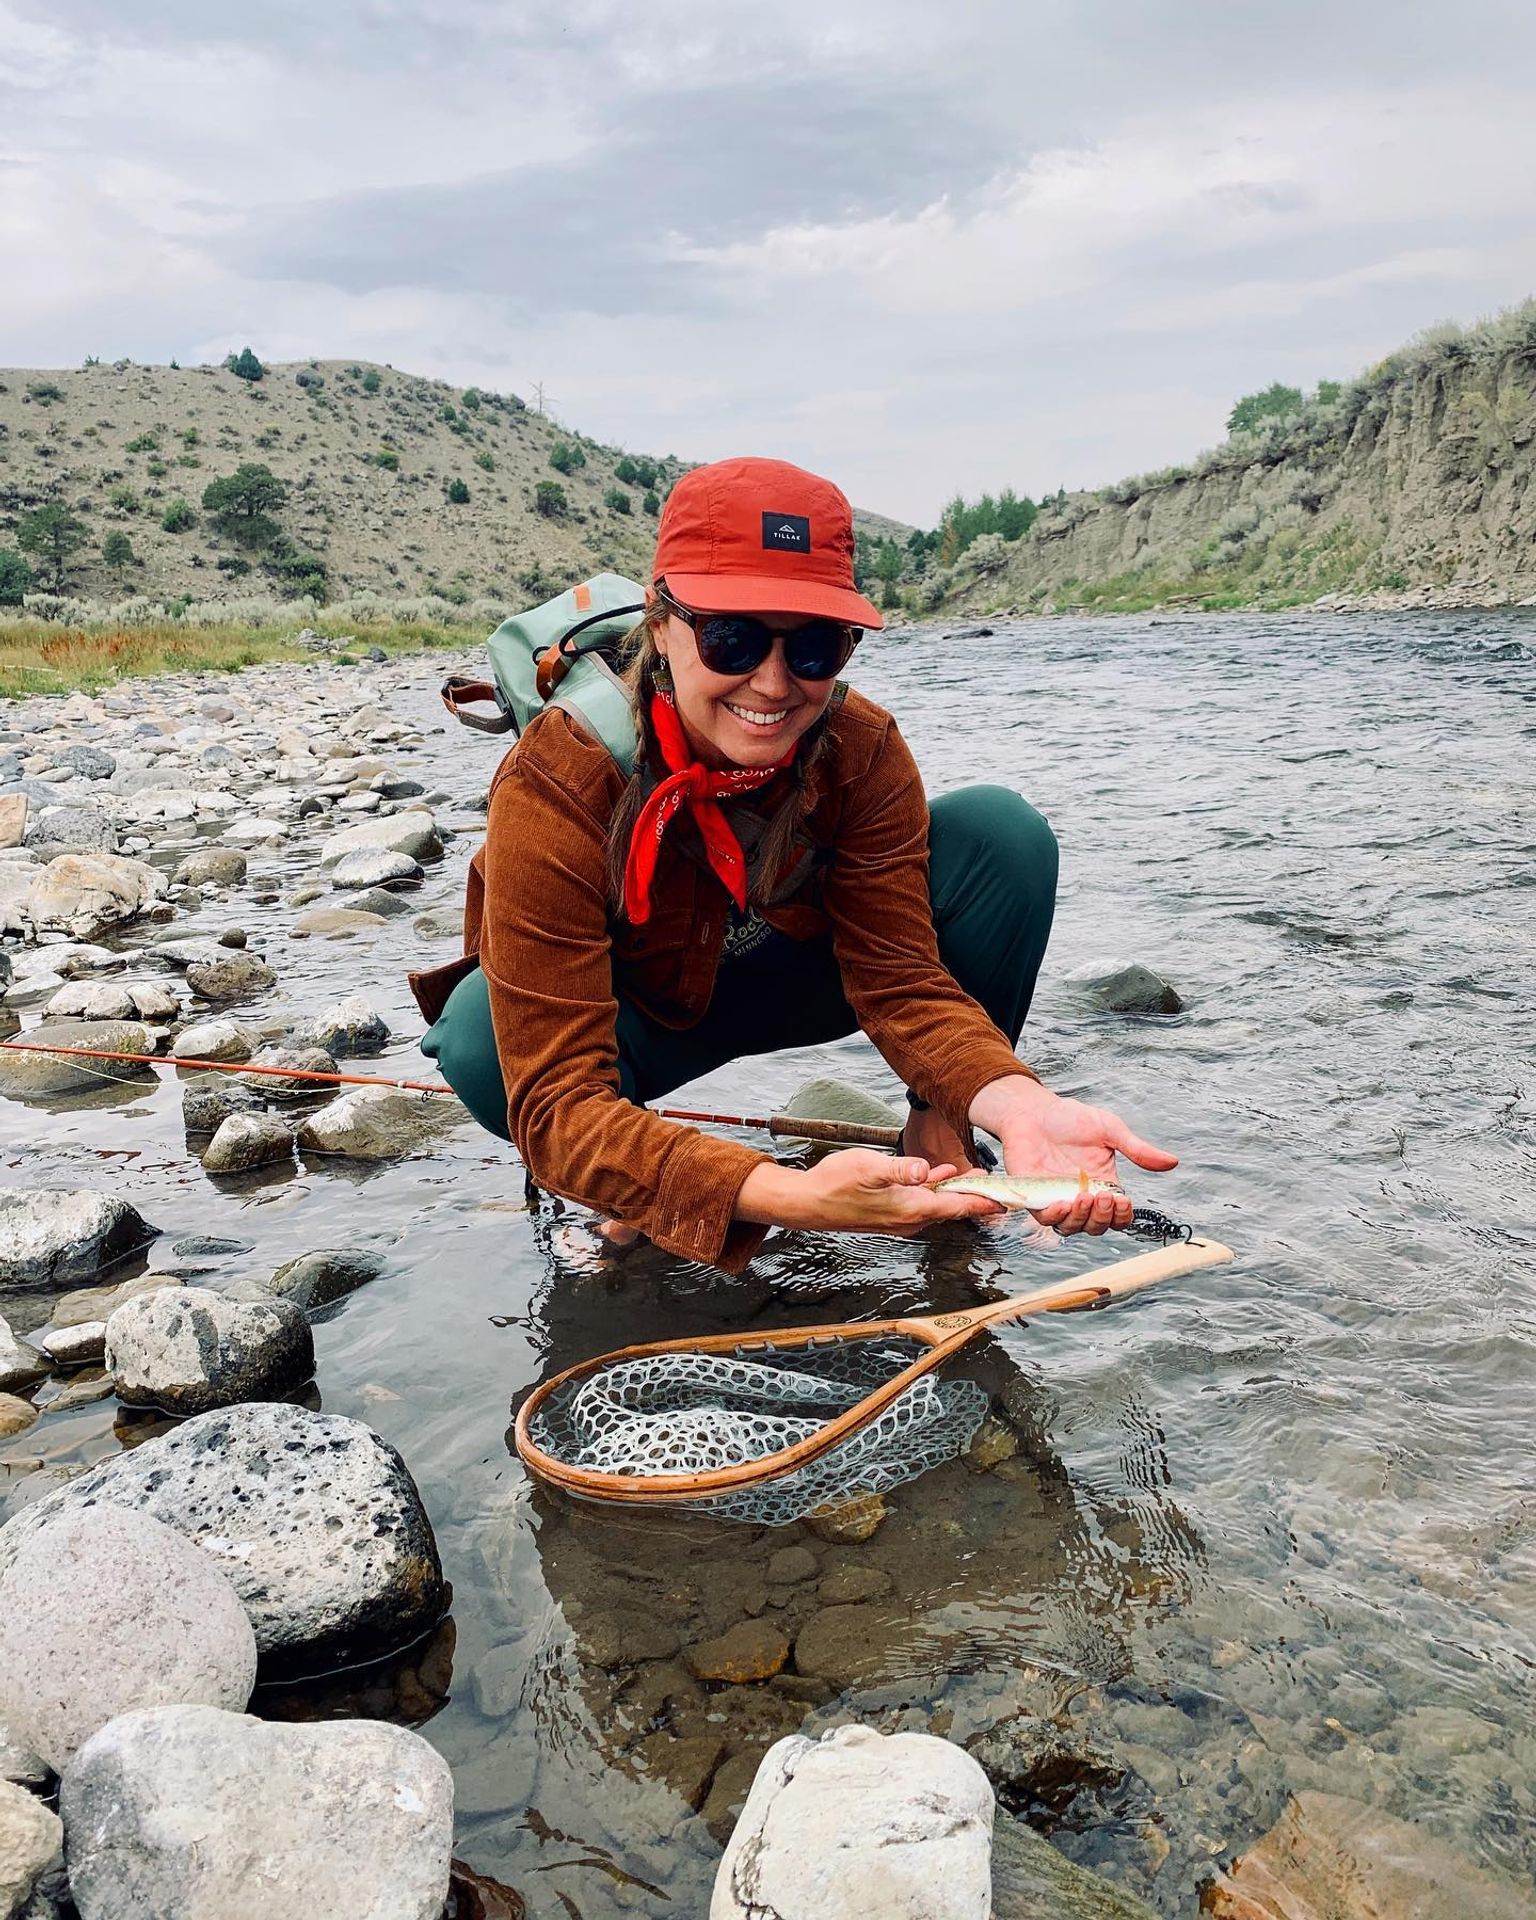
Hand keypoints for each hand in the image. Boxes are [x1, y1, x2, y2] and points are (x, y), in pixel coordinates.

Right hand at [737, 1147, 1003, 1235]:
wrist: (808, 1204)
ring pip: (940, 1206)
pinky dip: (938, 1192)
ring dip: (960, 1193)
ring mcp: (901, 1219)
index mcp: (910, 1208)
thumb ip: (900, 1168)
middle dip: (980, 1197)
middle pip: (955, 1208)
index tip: (1012, 1198)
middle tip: (1007, 1186)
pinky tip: (942, 1176)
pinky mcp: (892, 1214)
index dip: (986, 1201)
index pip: (958, 1206)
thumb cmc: (835, 1183)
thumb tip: (927, 1170)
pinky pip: (925, 1204)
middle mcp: (911, 1219)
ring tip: (983, 1178)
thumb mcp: (868, 1167)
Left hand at [970, 1074, 1176, 1236]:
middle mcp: (1082, 1198)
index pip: (1118, 1216)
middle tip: (1103, 1196)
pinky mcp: (1035, 1198)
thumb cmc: (1070, 1119)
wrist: (1033, 1111)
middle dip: (1104, 1217)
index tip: (1124, 1200)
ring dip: (1082, 1219)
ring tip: (1084, 1197)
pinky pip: (1046, 1219)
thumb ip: (1137, 1149)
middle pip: (1098, 1227)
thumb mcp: (1109, 1129)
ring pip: (1073, 1228)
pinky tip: (1063, 1203)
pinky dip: (1056, 1217)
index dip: (1123, 1216)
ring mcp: (1058, 1200)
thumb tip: (1173, 1162)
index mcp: (1104, 1185)